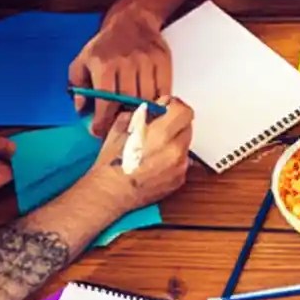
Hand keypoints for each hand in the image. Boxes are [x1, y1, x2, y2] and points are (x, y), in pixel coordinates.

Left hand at [69, 5, 171, 137]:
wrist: (132, 22)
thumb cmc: (106, 45)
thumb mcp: (84, 60)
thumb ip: (78, 84)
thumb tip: (81, 108)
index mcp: (104, 64)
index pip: (105, 100)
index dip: (102, 120)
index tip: (99, 132)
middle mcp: (126, 63)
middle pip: (128, 102)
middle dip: (122, 119)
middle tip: (117, 128)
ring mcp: (147, 62)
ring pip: (147, 99)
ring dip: (141, 112)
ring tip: (134, 118)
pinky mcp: (163, 63)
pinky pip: (163, 91)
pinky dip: (157, 103)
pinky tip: (150, 107)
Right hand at [90, 98, 193, 212]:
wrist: (111, 193)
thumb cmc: (112, 164)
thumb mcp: (120, 128)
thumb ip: (140, 115)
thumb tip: (151, 109)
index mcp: (161, 135)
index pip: (184, 111)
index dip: (175, 106)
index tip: (167, 107)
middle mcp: (175, 151)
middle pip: (188, 126)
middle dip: (175, 123)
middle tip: (159, 126)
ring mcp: (180, 167)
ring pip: (186, 144)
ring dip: (174, 141)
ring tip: (155, 146)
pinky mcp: (180, 179)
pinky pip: (183, 161)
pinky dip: (173, 158)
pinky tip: (156, 161)